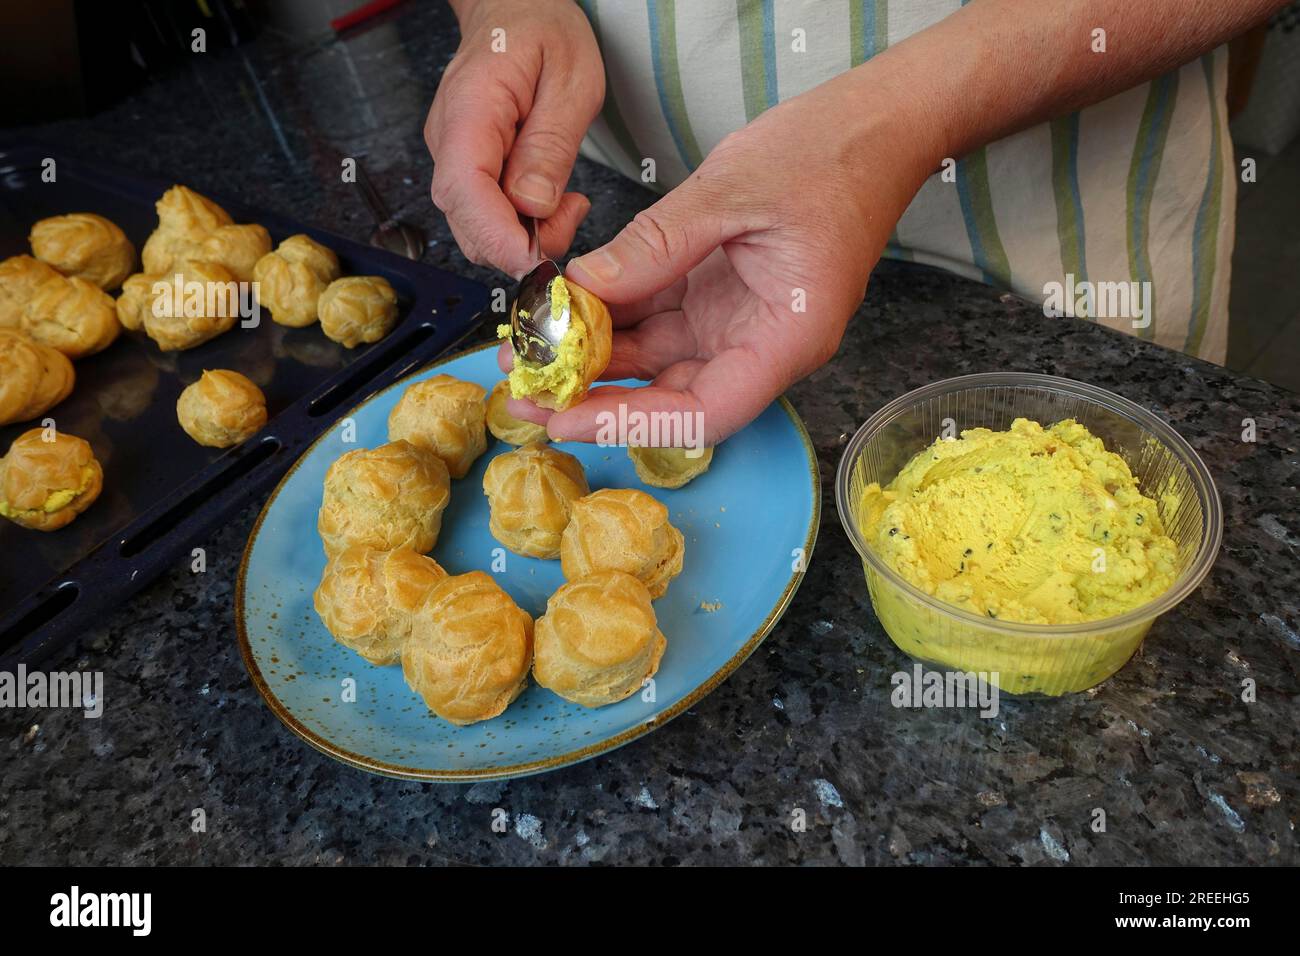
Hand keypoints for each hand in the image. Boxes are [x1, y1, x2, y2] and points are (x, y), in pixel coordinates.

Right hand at [426, 0, 603, 275]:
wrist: (514, 8)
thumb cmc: (542, 31)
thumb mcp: (571, 80)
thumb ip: (551, 146)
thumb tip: (533, 205)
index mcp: (471, 112)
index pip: (466, 193)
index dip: (500, 238)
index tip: (539, 259)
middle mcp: (450, 142)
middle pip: (468, 224)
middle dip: (520, 245)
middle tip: (571, 217)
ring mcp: (454, 158)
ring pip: (477, 228)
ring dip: (524, 236)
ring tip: (566, 203)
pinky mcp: (468, 170)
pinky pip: (487, 214)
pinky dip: (520, 223)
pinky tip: (549, 199)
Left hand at [503, 65, 941, 444]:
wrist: (872, 126)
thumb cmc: (828, 156)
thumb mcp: (732, 191)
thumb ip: (656, 245)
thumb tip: (583, 289)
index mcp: (786, 337)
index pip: (706, 413)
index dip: (633, 424)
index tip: (568, 416)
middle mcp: (760, 345)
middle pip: (671, 397)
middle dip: (596, 399)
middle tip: (523, 391)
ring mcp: (737, 323)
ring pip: (655, 360)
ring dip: (592, 359)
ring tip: (524, 352)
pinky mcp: (718, 298)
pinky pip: (656, 319)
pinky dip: (610, 317)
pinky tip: (560, 310)